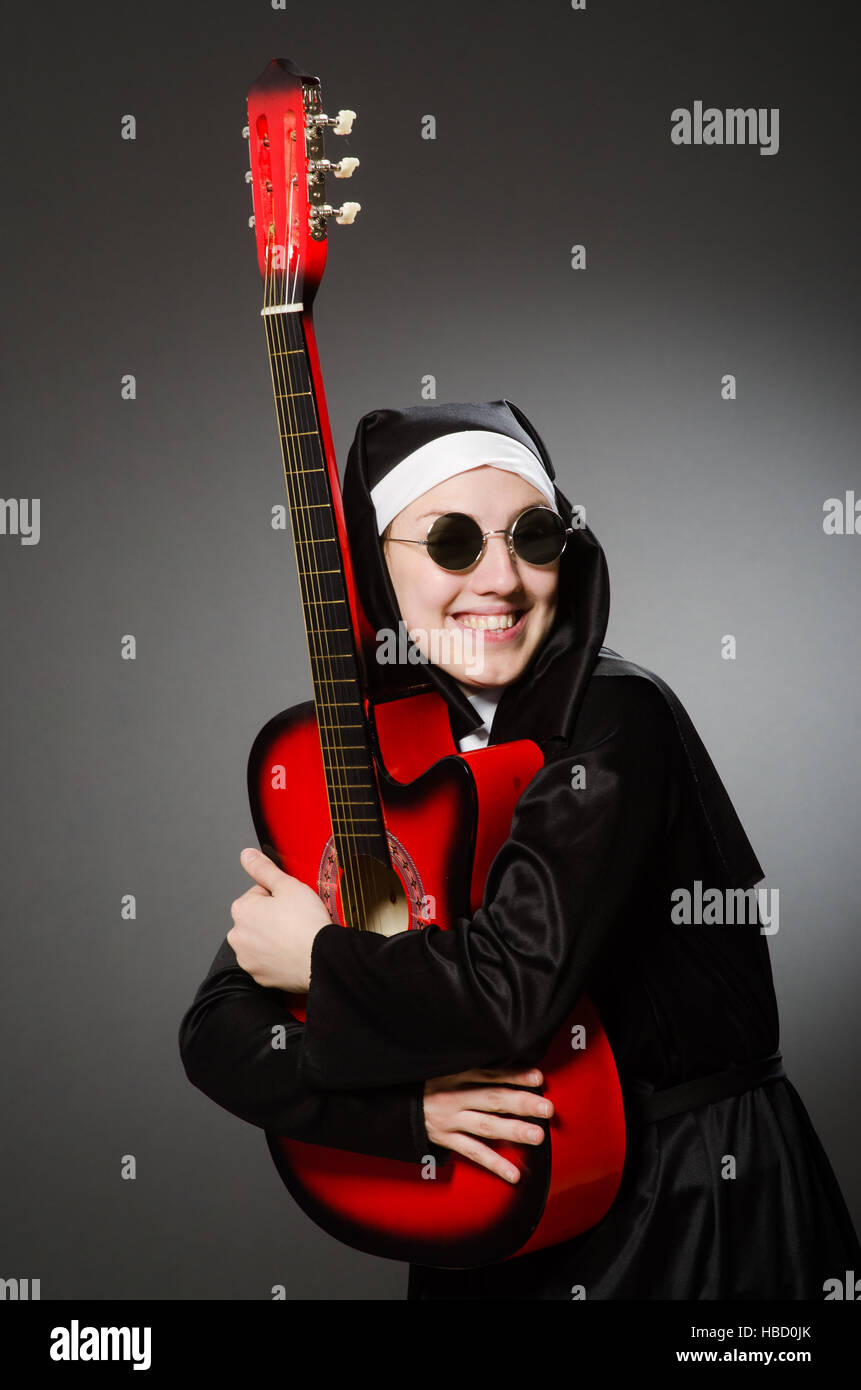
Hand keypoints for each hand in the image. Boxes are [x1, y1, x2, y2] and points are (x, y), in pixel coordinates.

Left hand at [227, 848, 331, 992]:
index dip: (278, 895)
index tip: (291, 903)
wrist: (320, 959)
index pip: (258, 893)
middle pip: (257, 918)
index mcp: (241, 910)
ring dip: (273, 937)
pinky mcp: (260, 976)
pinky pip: (267, 961)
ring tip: (295, 936)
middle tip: (295, 919)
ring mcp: (248, 958)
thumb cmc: (306, 923)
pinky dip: (277, 957)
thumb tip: (247, 855)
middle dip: (272, 917)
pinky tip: (293, 952)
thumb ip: (264, 869)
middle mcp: (238, 936)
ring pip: (261, 940)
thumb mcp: (287, 885)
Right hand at [423, 1066, 553, 1183]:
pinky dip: (494, 1164)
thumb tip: (505, 1063)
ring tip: (537, 1135)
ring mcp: (449, 1120)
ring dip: (513, 1131)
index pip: (490, 1074)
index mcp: (455, 1073)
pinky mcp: (445, 1140)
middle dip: (522, 1103)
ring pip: (486, 1126)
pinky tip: (514, 1174)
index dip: (514, 1075)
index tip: (537, 1078)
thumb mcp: (443, 1065)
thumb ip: (471, 1065)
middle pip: (492, 1099)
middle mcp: (454, 1096)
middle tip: (547, 1108)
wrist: (392, 1102)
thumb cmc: (425, 1081)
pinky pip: (472, 1153)